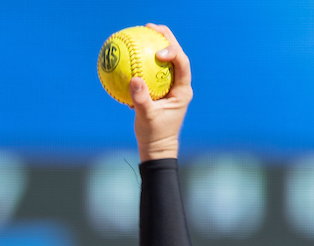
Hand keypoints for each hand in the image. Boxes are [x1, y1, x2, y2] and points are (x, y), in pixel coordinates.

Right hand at [132, 24, 192, 160]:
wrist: (156, 150)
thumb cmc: (154, 136)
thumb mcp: (146, 119)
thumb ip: (141, 99)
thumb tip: (134, 79)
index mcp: (182, 91)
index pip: (182, 63)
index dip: (173, 52)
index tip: (158, 51)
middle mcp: (179, 86)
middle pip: (176, 55)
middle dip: (164, 38)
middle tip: (150, 27)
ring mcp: (170, 88)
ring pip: (164, 61)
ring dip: (154, 46)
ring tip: (141, 33)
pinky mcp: (160, 91)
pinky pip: (152, 71)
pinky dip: (143, 62)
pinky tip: (130, 54)